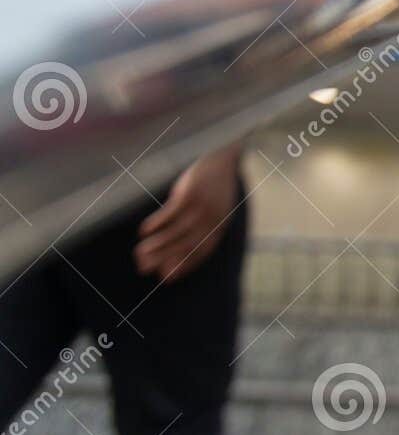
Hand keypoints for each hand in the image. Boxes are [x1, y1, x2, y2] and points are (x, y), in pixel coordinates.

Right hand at [135, 149, 240, 281]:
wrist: (222, 157)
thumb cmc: (215, 185)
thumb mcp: (216, 207)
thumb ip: (204, 226)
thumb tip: (183, 245)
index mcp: (221, 224)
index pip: (202, 251)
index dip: (184, 265)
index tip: (166, 278)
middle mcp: (213, 219)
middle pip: (186, 245)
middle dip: (164, 259)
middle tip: (144, 268)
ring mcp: (202, 206)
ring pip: (176, 232)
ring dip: (156, 245)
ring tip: (139, 254)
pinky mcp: (190, 194)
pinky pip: (170, 213)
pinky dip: (156, 223)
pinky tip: (144, 231)